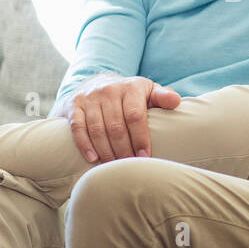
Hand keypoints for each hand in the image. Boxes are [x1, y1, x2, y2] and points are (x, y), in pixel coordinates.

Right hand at [60, 74, 180, 162]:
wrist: (97, 82)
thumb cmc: (131, 94)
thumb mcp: (149, 91)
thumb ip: (163, 97)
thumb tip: (175, 101)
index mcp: (131, 87)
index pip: (135, 117)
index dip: (140, 139)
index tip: (145, 156)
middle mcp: (108, 90)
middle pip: (116, 126)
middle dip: (124, 149)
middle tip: (130, 166)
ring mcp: (89, 97)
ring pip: (97, 129)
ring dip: (106, 151)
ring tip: (115, 165)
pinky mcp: (73, 105)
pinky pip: (78, 128)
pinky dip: (84, 145)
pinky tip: (93, 158)